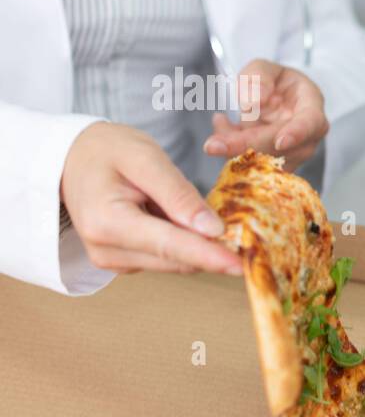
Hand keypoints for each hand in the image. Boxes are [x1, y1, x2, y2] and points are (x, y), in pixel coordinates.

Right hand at [61, 123, 241, 275]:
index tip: (240, 266)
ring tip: (193, 208)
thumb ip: (178, 194)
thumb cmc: (105, 150)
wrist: (71, 159)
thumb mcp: (144, 157)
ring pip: (175, 262)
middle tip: (241, 225)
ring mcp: (113, 260)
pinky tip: (176, 217)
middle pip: (177, 259)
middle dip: (211, 247)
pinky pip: (166, 257)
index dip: (210, 257)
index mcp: (108, 223)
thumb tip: (213, 230)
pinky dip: (183, 241)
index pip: (170, 246)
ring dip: (196, 243)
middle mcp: (107, 250)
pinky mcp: (124, 262)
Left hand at [203, 59, 327, 171]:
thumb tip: (255, 101)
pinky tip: (222, 125)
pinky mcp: (273, 164)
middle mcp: (307, 137)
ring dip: (233, 146)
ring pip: (263, 160)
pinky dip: (229, 147)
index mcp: (311, 107)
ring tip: (220, 123)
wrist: (276, 101)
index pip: (310, 123)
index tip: (280, 142)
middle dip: (246, 146)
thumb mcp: (265, 68)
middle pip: (281, 149)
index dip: (297, 133)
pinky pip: (249, 162)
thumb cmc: (276, 83)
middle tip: (213, 146)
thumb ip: (259, 77)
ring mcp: (291, 154)